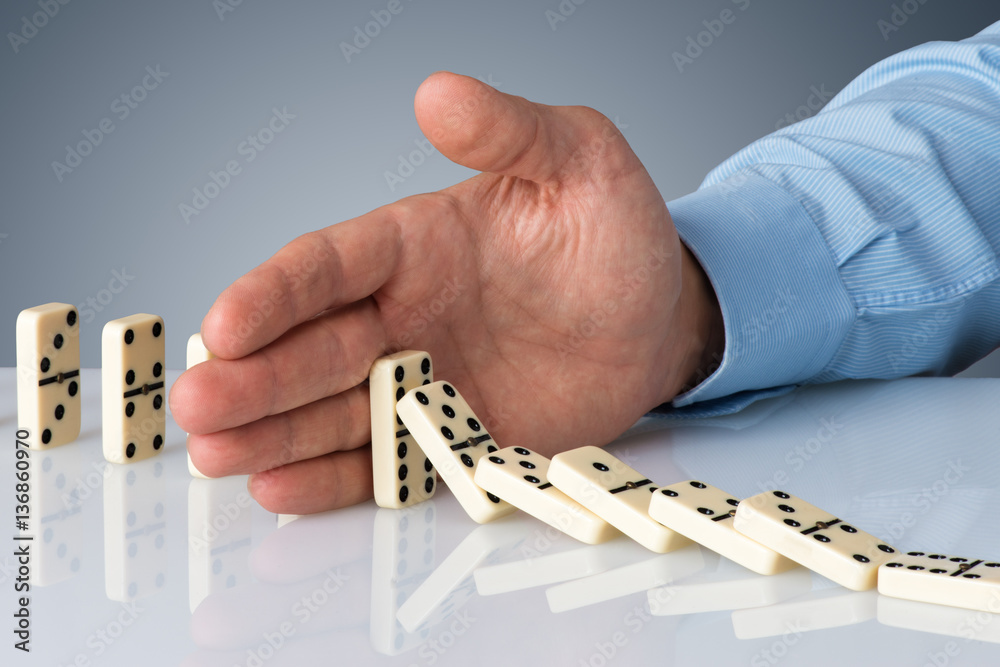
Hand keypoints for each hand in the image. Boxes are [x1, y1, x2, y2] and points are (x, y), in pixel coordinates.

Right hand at [170, 72, 721, 513]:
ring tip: (215, 456)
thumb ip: (509, 130)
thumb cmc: (615, 235)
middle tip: (199, 404)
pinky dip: (335, 476)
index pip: (330, 263)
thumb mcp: (579, 161)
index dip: (275, 292)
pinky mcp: (453, 434)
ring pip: (333, 408)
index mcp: (417, 242)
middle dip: (254, 375)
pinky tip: (280, 484)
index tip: (227, 322)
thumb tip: (437, 92)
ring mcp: (425, 380)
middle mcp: (404, 312)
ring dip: (272, 432)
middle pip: (313, 344)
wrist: (657, 321)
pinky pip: (387, 459)